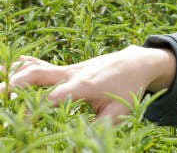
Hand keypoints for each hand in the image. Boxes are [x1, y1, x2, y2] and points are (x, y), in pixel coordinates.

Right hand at [0, 45, 176, 121]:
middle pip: (37, 75)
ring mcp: (67, 69)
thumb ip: (98, 129)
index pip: (53, 98)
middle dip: (15, 87)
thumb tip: (82, 146)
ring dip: (14, 78)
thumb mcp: (118, 112)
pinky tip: (6, 72)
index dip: (35, 110)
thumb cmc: (127, 88)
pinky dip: (22, 69)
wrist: (135, 62)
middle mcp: (71, 74)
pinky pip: (40, 66)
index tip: (20, 125)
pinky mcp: (64, 69)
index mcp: (84, 85)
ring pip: (35, 69)